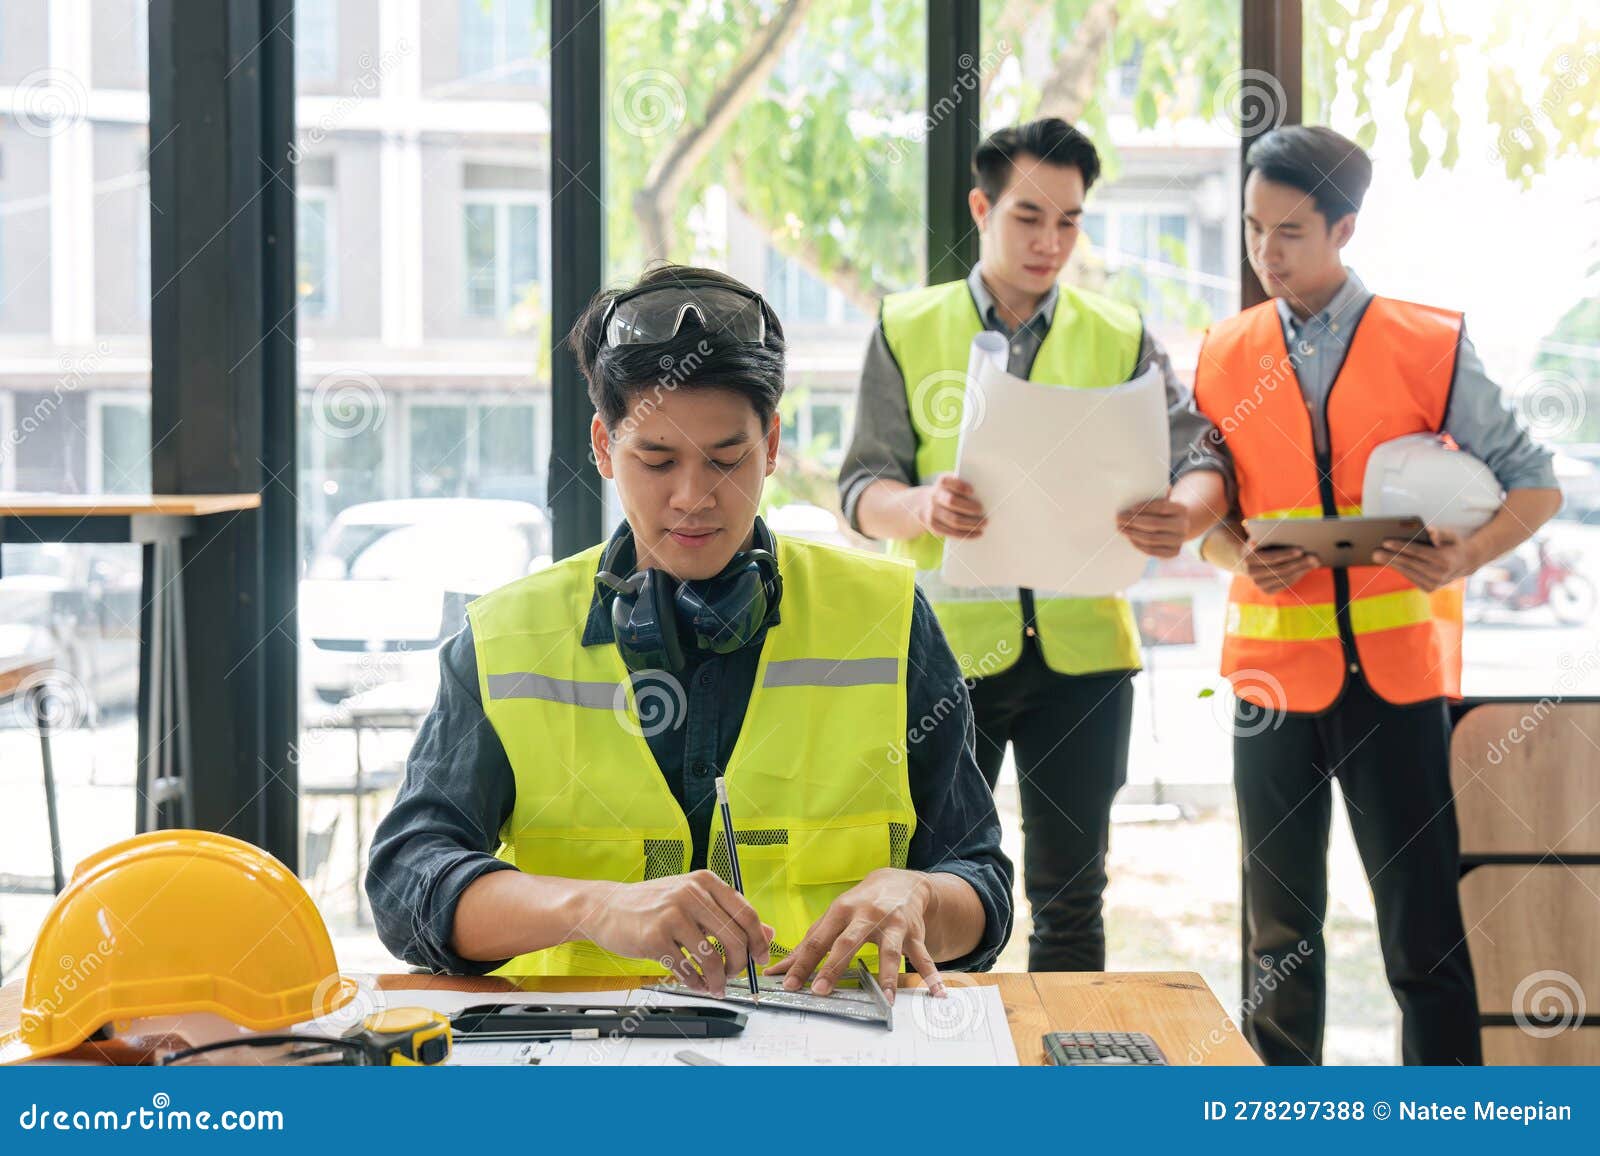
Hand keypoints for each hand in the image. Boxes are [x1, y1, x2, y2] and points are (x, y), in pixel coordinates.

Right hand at [573, 871, 772, 995]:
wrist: (606, 907)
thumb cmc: (652, 905)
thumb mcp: (693, 899)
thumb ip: (729, 913)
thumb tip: (768, 933)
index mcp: (705, 881)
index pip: (746, 913)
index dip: (758, 940)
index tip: (760, 958)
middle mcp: (691, 894)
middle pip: (733, 938)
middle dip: (739, 965)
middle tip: (734, 976)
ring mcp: (671, 914)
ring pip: (711, 958)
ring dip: (717, 980)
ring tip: (715, 986)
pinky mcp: (654, 938)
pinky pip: (686, 969)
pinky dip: (695, 983)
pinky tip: (695, 984)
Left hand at [763, 868, 946, 1002]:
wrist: (900, 882)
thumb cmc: (860, 905)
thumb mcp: (833, 917)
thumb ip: (808, 944)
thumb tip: (778, 969)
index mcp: (842, 911)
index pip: (818, 940)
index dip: (802, 962)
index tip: (788, 984)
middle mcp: (867, 915)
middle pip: (848, 942)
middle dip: (834, 966)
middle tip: (820, 990)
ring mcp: (893, 924)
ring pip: (891, 951)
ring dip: (888, 975)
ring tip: (887, 999)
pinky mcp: (914, 934)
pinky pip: (923, 957)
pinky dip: (932, 975)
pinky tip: (938, 993)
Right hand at [910, 474, 986, 539]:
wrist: (926, 504)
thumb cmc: (950, 493)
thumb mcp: (953, 486)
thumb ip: (965, 488)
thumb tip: (986, 496)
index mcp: (941, 483)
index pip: (946, 481)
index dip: (959, 486)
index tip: (972, 491)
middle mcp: (934, 496)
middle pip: (951, 502)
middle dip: (969, 507)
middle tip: (982, 510)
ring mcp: (932, 512)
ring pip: (954, 520)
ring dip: (971, 523)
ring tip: (984, 523)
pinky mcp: (934, 526)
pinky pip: (952, 532)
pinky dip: (967, 534)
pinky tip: (977, 533)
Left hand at [1116, 496, 1191, 557]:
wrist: (1177, 527)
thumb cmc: (1164, 511)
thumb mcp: (1163, 501)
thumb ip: (1155, 495)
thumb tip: (1142, 487)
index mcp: (1181, 509)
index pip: (1161, 507)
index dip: (1145, 508)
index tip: (1130, 508)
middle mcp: (1183, 525)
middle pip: (1154, 523)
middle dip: (1134, 521)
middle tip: (1119, 518)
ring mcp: (1179, 540)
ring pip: (1151, 538)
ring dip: (1132, 533)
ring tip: (1121, 528)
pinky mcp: (1173, 552)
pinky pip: (1152, 550)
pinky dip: (1138, 544)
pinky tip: (1130, 538)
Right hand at [1240, 543, 1321, 592]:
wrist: (1249, 560)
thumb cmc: (1261, 543)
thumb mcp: (1261, 537)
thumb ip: (1264, 535)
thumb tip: (1260, 540)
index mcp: (1248, 558)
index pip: (1270, 558)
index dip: (1286, 554)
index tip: (1301, 550)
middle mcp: (1251, 573)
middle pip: (1280, 569)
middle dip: (1299, 563)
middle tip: (1314, 557)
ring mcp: (1258, 583)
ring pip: (1284, 578)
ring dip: (1301, 570)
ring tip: (1315, 562)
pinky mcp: (1266, 590)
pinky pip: (1285, 584)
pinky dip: (1297, 576)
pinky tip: (1306, 569)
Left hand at [1372, 527, 1475, 591]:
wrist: (1465, 563)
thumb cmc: (1453, 545)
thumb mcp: (1452, 534)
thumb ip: (1441, 532)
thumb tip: (1430, 533)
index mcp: (1445, 560)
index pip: (1418, 552)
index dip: (1401, 547)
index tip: (1385, 542)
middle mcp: (1440, 574)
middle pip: (1410, 564)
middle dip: (1390, 557)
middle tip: (1374, 551)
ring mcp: (1434, 584)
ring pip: (1408, 572)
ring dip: (1391, 565)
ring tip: (1377, 556)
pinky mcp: (1429, 589)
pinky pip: (1410, 578)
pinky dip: (1399, 570)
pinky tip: (1388, 563)